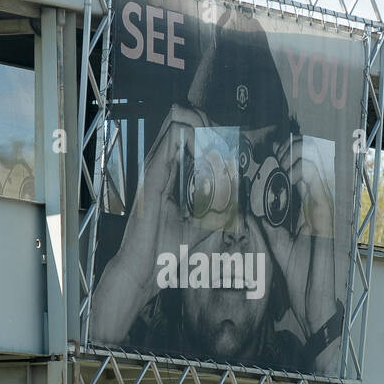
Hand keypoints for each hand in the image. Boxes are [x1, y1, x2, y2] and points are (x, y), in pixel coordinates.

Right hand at [89, 103, 211, 342]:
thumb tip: (237, 206)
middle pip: (184, 116)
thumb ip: (217, 212)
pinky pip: (175, 136)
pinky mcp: (153, 172)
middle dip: (211, 124)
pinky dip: (197, 139)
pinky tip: (209, 160)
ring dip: (205, 127)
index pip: (190, 131)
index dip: (213, 132)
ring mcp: (155, 164)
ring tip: (219, 150)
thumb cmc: (166, 249)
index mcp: (169, 171)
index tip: (231, 151)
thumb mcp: (201, 226)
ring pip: (178, 118)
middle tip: (227, 147)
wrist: (146, 267)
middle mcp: (160, 163)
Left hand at [258, 135, 338, 336]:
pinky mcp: (327, 222)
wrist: (311, 301)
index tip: (268, 156)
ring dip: (299, 162)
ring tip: (282, 158)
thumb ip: (267, 228)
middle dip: (292, 156)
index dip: (285, 164)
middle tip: (274, 152)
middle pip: (308, 172)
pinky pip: (320, 193)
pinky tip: (292, 175)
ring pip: (316, 176)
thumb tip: (250, 212)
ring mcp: (322, 215)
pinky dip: (307, 180)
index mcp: (304, 215)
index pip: (296, 181)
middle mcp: (314, 211)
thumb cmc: (300, 277)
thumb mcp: (277, 247)